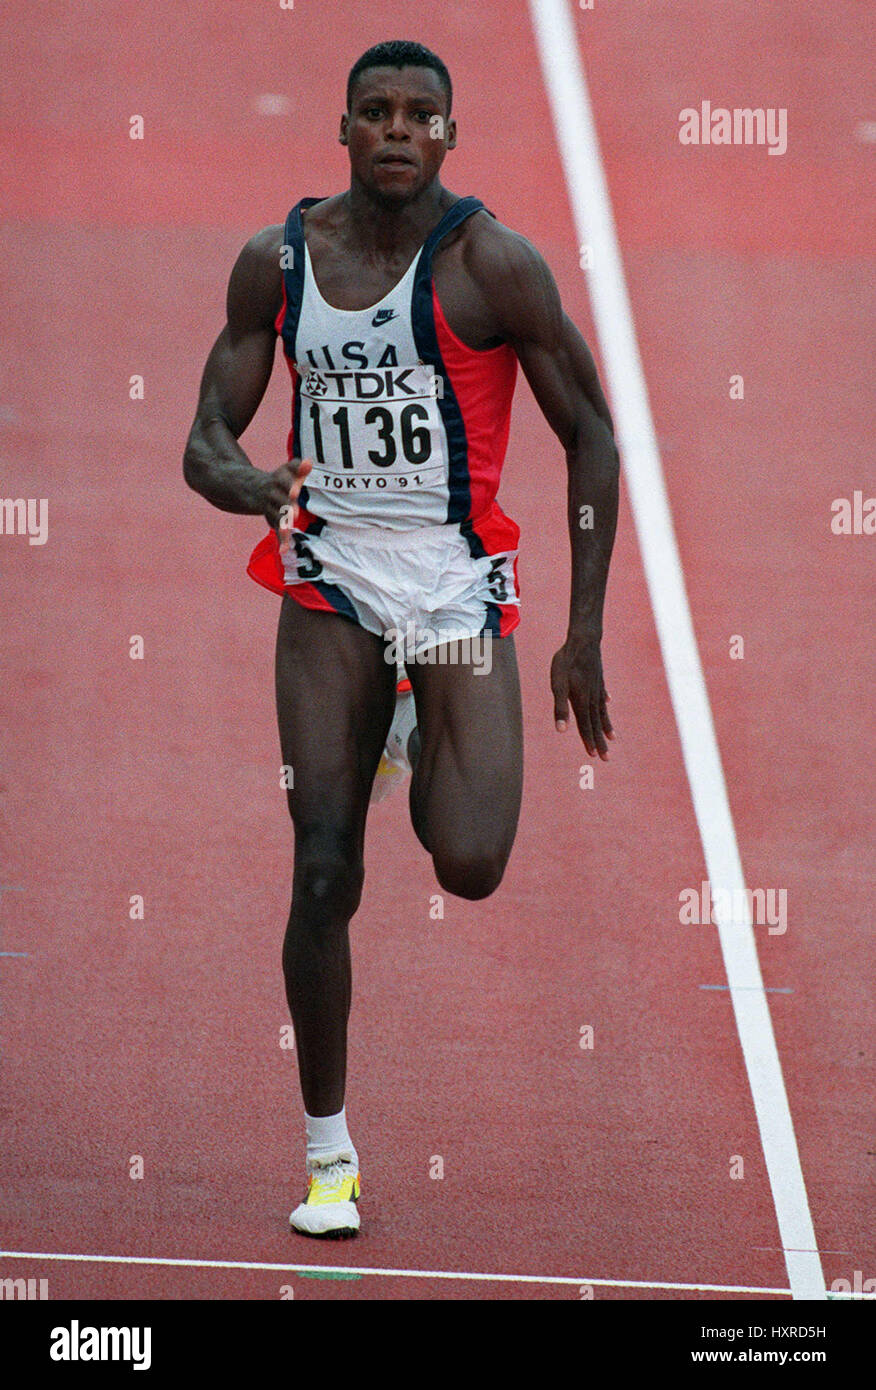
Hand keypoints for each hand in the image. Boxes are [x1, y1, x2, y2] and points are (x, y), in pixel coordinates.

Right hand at [259, 457, 312, 550]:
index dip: (288, 486)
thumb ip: (298, 467)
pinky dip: (281, 541)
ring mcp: (271, 509)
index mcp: (277, 481)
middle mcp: (273, 495)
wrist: (253, 489)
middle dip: (286, 507)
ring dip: (282, 524)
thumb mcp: (287, 471)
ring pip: (276, 517)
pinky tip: (284, 550)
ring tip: (287, 531)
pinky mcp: (272, 521)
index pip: (283, 482)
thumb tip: (309, 462)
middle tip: (294, 513)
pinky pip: (277, 530)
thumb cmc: (280, 480)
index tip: (295, 491)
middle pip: (279, 501)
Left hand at [551, 633, 613, 758]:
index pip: (585, 725)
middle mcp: (592, 697)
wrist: (583, 639)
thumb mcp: (557, 685)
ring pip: (602, 711)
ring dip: (606, 726)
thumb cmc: (566, 662)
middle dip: (600, 741)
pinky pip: (602, 695)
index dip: (588, 741)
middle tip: (606, 758)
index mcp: (581, 701)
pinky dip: (605, 703)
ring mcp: (597, 688)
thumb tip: (561, 730)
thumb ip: (559, 708)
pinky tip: (608, 704)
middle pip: (595, 723)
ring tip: (612, 738)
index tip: (593, 755)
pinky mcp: (598, 678)